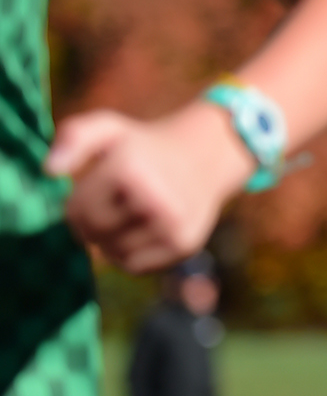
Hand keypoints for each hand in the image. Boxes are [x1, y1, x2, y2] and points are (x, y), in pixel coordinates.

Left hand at [47, 102, 253, 271]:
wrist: (209, 154)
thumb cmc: (147, 145)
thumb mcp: (111, 129)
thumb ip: (75, 136)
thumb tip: (50, 171)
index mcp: (129, 169)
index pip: (78, 213)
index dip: (77, 206)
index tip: (94, 194)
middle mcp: (153, 199)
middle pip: (96, 234)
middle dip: (93, 225)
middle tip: (108, 209)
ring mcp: (171, 224)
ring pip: (114, 254)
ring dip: (111, 241)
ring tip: (126, 219)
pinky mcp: (184, 244)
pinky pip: (136, 266)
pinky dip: (131, 255)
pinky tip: (142, 232)